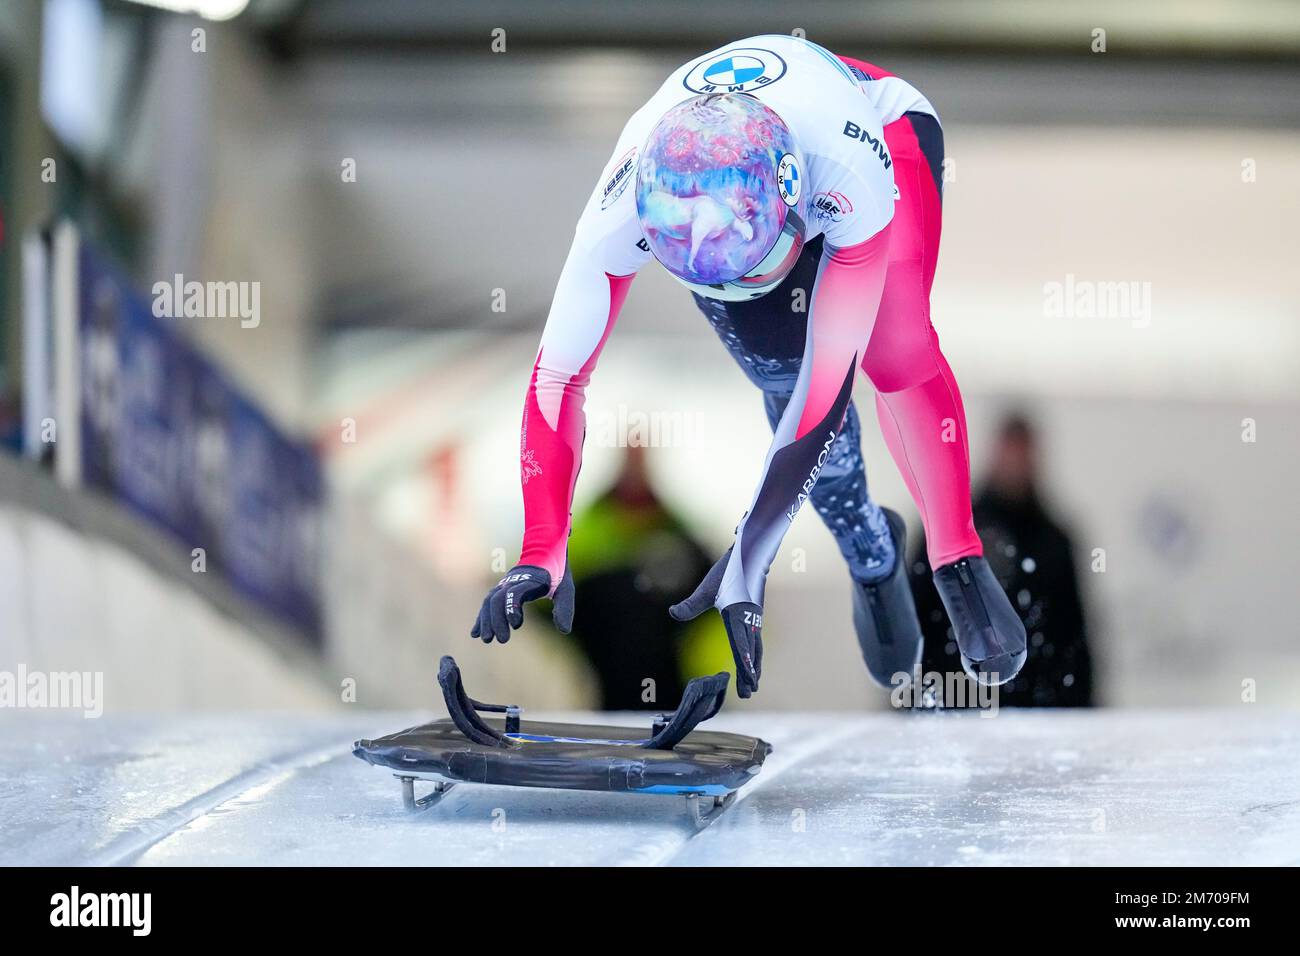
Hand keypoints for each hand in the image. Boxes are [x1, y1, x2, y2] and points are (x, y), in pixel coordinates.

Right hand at [471, 564, 574, 643]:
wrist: (544, 549)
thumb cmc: (557, 572)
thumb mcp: (566, 588)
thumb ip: (564, 608)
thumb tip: (564, 631)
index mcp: (530, 580)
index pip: (515, 593)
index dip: (512, 608)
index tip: (516, 625)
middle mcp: (513, 581)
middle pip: (497, 599)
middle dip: (497, 620)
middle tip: (502, 640)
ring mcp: (504, 584)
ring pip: (489, 601)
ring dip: (486, 621)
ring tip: (486, 640)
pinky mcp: (500, 589)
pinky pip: (487, 603)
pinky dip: (481, 618)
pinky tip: (475, 633)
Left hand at [668, 547, 763, 697]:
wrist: (749, 555)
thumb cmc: (727, 572)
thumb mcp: (706, 588)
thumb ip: (690, 604)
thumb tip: (672, 613)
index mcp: (737, 615)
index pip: (741, 646)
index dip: (744, 666)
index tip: (747, 681)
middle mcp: (749, 620)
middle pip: (751, 652)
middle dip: (750, 674)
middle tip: (749, 694)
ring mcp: (755, 619)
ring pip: (757, 648)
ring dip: (755, 667)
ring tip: (753, 685)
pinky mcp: (755, 616)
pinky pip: (757, 641)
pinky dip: (756, 655)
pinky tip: (754, 663)